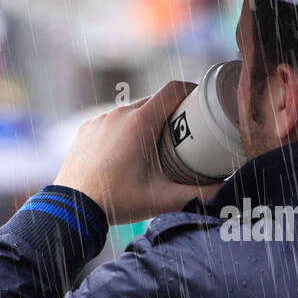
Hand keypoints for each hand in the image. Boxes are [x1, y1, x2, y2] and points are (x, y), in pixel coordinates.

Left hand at [55, 81, 221, 224]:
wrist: (72, 207)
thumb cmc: (117, 201)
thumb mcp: (162, 199)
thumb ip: (197, 196)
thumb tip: (225, 191)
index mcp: (141, 123)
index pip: (174, 90)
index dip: (192, 90)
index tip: (203, 100)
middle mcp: (120, 114)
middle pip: (155, 102)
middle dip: (173, 112)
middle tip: (187, 133)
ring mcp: (101, 119)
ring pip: (133, 111)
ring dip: (148, 121)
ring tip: (158, 144)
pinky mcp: (88, 128)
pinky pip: (113, 121)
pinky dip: (125, 130)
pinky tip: (129, 150)